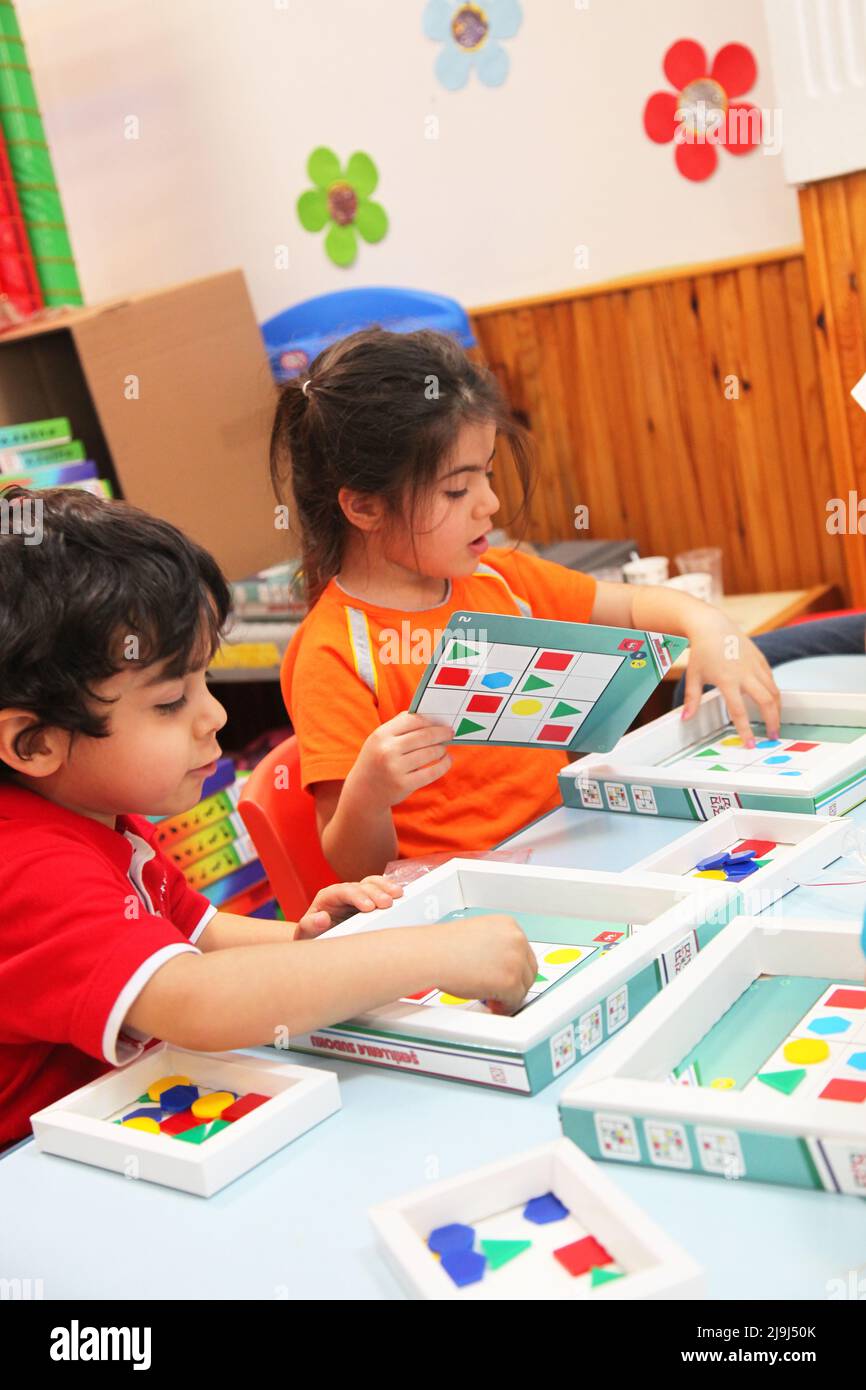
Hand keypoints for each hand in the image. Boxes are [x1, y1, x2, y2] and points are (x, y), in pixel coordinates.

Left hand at [296, 875, 402, 938]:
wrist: (319, 940)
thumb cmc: (313, 936)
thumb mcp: (306, 933)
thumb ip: (310, 925)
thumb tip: (322, 917)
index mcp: (329, 897)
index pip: (343, 891)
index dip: (357, 896)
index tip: (369, 907)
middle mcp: (345, 892)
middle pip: (361, 885)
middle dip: (375, 893)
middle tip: (388, 903)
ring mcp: (358, 895)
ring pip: (373, 884)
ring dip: (386, 888)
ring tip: (399, 894)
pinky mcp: (370, 901)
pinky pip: (381, 890)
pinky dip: (390, 890)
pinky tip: (401, 894)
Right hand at [347, 711, 452, 807]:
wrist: (363, 792)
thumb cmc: (377, 760)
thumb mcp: (379, 740)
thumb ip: (399, 726)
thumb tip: (428, 715)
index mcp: (381, 735)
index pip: (412, 720)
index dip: (430, 720)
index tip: (441, 720)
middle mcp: (387, 751)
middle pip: (424, 736)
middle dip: (441, 733)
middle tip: (450, 732)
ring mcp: (395, 769)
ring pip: (429, 753)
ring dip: (442, 749)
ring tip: (445, 748)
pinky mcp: (404, 785)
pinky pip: (431, 772)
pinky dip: (443, 765)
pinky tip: (447, 760)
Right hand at [434, 915, 537, 1014]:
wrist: (432, 954)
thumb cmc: (444, 946)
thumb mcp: (478, 934)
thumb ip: (495, 946)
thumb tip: (499, 965)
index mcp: (508, 925)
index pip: (524, 951)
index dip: (515, 968)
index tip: (506, 977)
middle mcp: (516, 939)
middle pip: (529, 969)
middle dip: (516, 983)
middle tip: (501, 993)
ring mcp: (515, 960)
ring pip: (524, 986)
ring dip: (511, 995)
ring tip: (494, 1000)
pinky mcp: (510, 981)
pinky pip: (515, 1000)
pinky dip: (505, 1006)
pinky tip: (493, 1005)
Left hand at [682, 614, 780, 744]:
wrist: (711, 625)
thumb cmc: (701, 651)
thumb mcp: (693, 676)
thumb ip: (692, 699)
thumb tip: (686, 719)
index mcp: (727, 680)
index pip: (739, 711)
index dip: (746, 730)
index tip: (751, 744)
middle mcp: (745, 673)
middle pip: (766, 702)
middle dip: (772, 721)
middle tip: (772, 736)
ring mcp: (755, 665)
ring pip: (774, 691)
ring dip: (777, 709)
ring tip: (775, 723)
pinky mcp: (761, 658)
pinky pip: (771, 679)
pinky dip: (774, 693)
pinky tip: (772, 703)